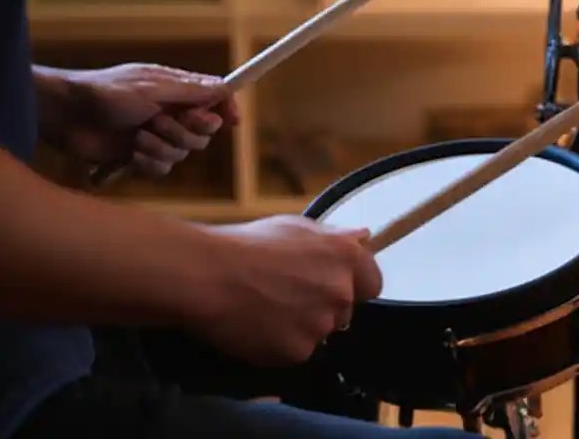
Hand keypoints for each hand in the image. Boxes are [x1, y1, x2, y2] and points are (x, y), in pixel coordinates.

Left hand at [39, 63, 240, 176]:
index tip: (232, 120)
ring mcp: (156, 136)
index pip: (215, 100)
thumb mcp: (152, 87)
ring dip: (161, 147)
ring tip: (137, 137)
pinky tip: (130, 153)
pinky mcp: (140, 157)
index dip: (226, 110)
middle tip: (160, 121)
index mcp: (176, 91)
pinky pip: (162, 169)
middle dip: (185, 132)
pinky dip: (147, 163)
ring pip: (183, 154)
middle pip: (204, 133)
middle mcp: (171, 113)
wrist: (65, 116)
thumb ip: (191, 91)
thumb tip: (225, 88)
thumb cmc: (106, 93)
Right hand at [195, 215, 382, 365]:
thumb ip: (335, 237)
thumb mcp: (295, 227)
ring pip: (319, 331)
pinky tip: (257, 326)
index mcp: (346, 257)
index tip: (331, 284)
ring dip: (301, 325)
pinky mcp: (298, 351)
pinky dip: (280, 343)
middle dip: (322, 305)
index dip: (353, 285)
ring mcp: (321, 324)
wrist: (206, 275)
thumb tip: (363, 238)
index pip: (372, 283)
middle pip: (344, 310)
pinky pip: (296, 350)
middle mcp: (340, 292)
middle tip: (287, 295)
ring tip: (266, 308)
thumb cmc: (247, 244)